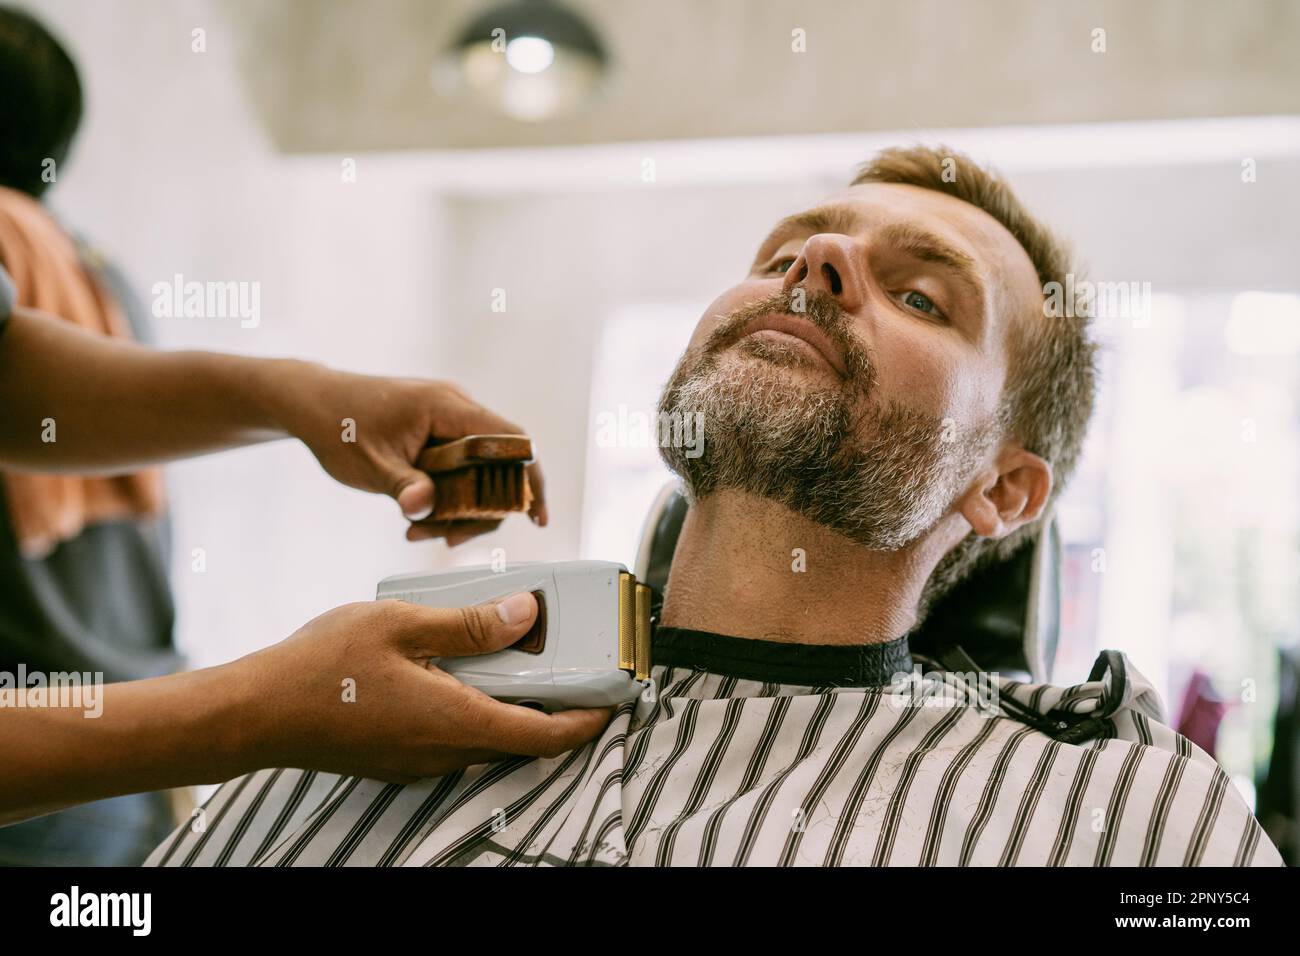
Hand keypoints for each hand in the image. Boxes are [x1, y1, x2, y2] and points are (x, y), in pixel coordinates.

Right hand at [229, 592, 612, 781]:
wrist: (254, 714)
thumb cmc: (323, 666)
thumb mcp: (403, 625)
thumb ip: (472, 623)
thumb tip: (529, 616)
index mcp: (458, 723)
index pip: (546, 737)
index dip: (587, 720)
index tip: (613, 697)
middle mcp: (446, 753)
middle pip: (521, 737)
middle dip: (553, 703)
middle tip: (568, 658)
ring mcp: (420, 762)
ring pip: (487, 735)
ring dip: (509, 701)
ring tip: (516, 651)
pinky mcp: (399, 758)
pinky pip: (454, 735)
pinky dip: (474, 706)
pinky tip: (458, 666)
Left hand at [268, 362, 546, 541]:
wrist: (312, 403)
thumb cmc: (339, 426)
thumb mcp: (370, 465)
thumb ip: (403, 487)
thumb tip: (427, 509)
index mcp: (448, 407)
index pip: (511, 442)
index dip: (532, 478)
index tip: (536, 518)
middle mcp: (456, 409)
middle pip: (498, 465)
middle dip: (480, 509)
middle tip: (449, 539)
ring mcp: (447, 420)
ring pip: (476, 471)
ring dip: (457, 508)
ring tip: (419, 533)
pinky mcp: (436, 433)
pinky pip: (457, 468)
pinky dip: (445, 496)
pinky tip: (418, 518)